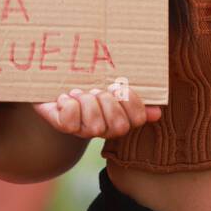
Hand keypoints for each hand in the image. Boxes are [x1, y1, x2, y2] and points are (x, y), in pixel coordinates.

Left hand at [33, 82, 161, 139]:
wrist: (54, 80)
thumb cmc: (88, 81)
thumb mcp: (111, 85)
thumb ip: (132, 96)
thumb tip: (156, 113)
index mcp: (119, 116)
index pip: (137, 119)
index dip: (130, 100)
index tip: (118, 86)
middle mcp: (103, 128)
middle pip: (118, 126)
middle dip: (108, 102)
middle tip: (96, 90)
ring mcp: (82, 130)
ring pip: (94, 126)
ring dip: (87, 101)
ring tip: (79, 92)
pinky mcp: (62, 124)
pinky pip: (70, 121)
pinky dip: (68, 103)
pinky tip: (65, 97)